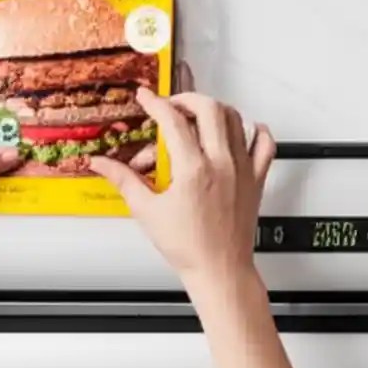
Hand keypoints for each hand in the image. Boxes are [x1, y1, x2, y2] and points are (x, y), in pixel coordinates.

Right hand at [90, 89, 274, 284]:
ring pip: (236, 119)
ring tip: (198, 116)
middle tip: (172, 106)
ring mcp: (242, 169)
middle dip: (186, 99)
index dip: (155, 103)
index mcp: (193, 169)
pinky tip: (244, 130)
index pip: (172, 120)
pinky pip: (265, 144)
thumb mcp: (147, 211)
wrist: (219, 269)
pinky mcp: (256, 179)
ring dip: (215, 110)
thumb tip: (101, 164)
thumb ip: (123, 180)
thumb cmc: (188, 247)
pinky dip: (256, 130)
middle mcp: (221, 163)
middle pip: (209, 108)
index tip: (147, 98)